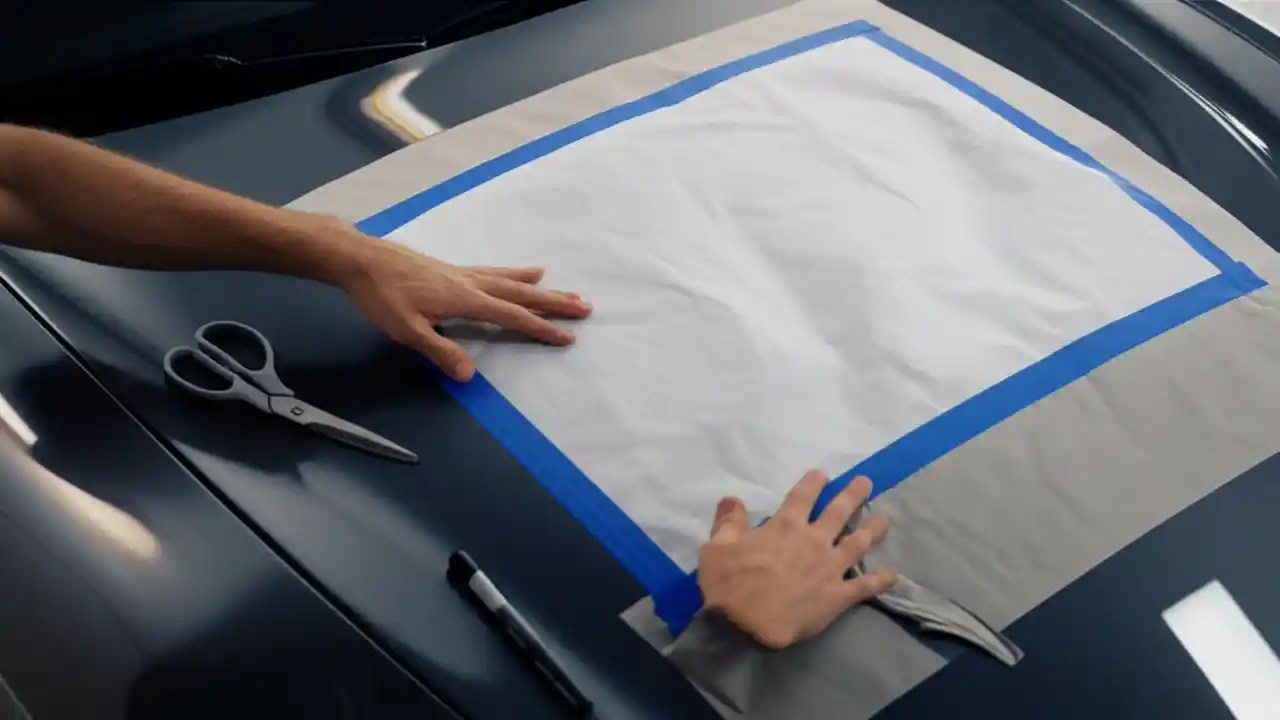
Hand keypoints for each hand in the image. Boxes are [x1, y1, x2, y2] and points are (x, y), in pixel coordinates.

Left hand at [329, 227, 591, 381]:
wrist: (361, 260)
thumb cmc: (382, 296)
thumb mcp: (407, 330)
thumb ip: (440, 351)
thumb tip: (470, 375)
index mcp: (465, 300)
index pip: (511, 317)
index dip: (540, 328)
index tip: (568, 336)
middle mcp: (471, 284)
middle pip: (521, 295)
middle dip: (554, 304)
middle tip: (585, 307)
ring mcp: (464, 274)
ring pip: (512, 282)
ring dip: (541, 289)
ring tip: (567, 290)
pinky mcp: (453, 270)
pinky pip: (496, 271)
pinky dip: (517, 273)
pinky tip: (527, 271)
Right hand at [697, 472, 897, 649]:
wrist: (747, 626)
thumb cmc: (730, 584)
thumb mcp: (717, 547)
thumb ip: (729, 522)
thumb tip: (732, 499)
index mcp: (785, 526)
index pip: (803, 496)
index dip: (814, 482)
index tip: (823, 474)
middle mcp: (813, 541)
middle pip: (839, 512)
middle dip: (853, 495)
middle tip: (866, 482)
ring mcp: (829, 568)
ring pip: (857, 543)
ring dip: (873, 530)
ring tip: (886, 520)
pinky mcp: (837, 595)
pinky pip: (864, 586)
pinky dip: (881, 580)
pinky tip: (894, 573)